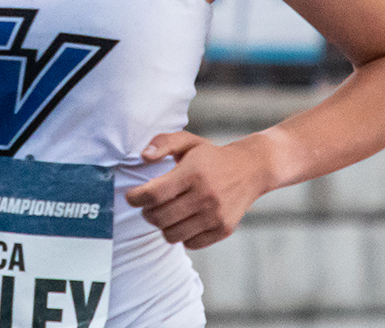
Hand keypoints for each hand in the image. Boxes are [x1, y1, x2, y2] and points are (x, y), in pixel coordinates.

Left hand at [124, 131, 272, 248]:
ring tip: (168, 214)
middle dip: (147, 213)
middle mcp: (206, 195)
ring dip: (164, 226)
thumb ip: (163, 142)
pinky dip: (183, 235)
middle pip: (159, 218)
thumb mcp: (189, 142)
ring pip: (172, 235)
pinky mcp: (223, 229)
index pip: (153, 194)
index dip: (135, 198)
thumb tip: (144, 156)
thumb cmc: (212, 157)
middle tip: (150, 206)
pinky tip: (186, 220)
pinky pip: (190, 243)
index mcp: (194, 172)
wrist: (252, 169)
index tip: (132, 196)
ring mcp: (216, 215)